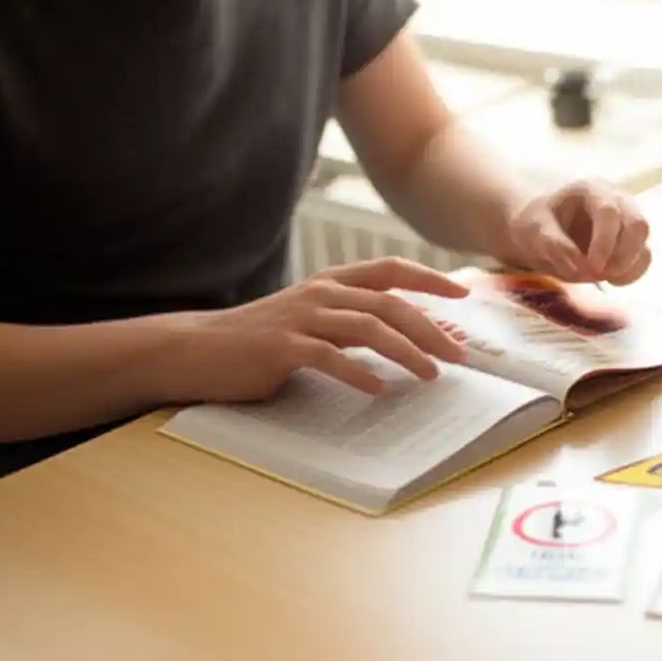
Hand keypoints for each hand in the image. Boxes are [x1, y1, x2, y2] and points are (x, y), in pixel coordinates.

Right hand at [159, 258, 468, 400]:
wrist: (197, 350)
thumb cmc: (261, 340)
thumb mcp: (312, 322)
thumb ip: (354, 323)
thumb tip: (409, 339)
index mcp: (331, 283)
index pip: (391, 270)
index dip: (430, 279)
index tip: (463, 295)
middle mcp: (321, 293)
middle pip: (390, 303)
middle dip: (431, 328)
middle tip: (460, 354)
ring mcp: (302, 318)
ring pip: (368, 327)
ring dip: (406, 352)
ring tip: (431, 375)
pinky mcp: (283, 347)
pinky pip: (329, 358)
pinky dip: (357, 374)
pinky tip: (377, 390)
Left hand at [502, 178, 650, 284]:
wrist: (542, 230)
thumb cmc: (538, 223)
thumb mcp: (534, 230)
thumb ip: (555, 245)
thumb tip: (582, 267)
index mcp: (593, 189)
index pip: (609, 212)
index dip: (604, 242)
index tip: (591, 267)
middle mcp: (618, 200)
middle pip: (639, 225)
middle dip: (621, 256)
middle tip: (596, 274)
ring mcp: (629, 221)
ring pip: (643, 245)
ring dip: (624, 268)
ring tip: (597, 276)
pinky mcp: (632, 243)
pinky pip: (643, 260)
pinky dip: (629, 274)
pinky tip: (607, 278)